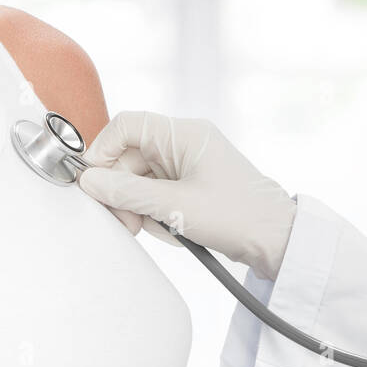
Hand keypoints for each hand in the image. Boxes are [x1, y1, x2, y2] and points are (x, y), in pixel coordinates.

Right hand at [78, 111, 297, 280]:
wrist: (277, 241)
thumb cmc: (236, 216)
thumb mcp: (175, 207)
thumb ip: (127, 192)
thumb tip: (89, 181)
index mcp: (184, 133)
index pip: (127, 125)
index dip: (102, 150)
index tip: (93, 183)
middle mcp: (184, 143)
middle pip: (129, 156)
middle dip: (121, 190)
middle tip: (127, 222)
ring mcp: (187, 165)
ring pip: (140, 179)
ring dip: (138, 206)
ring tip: (157, 229)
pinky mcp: (190, 186)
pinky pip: (156, 193)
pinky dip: (154, 213)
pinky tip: (170, 230)